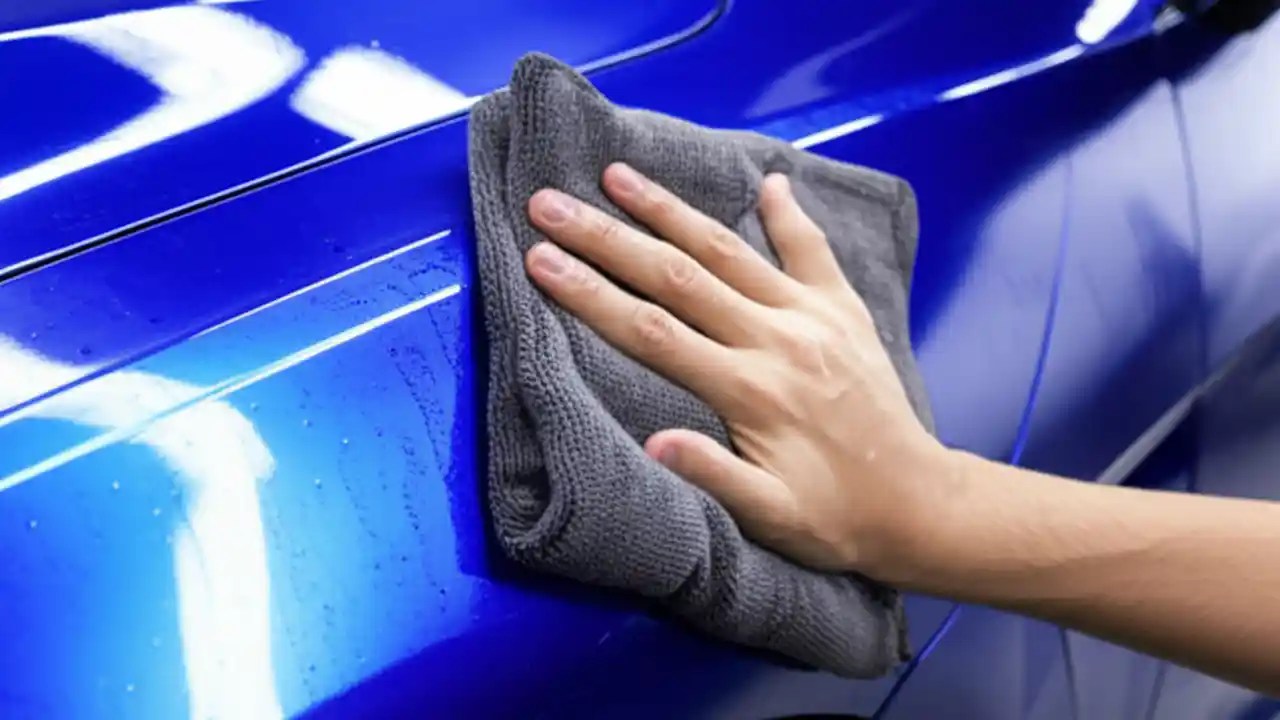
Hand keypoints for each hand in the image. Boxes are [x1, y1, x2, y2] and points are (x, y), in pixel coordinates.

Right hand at [523, 163, 948, 576]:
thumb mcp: (770, 518)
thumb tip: (654, 442)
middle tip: (550, 204)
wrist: (918, 503)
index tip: (540, 258)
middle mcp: (776, 340)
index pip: (651, 331)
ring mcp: (812, 318)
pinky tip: (768, 178)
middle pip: (676, 275)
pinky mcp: (844, 311)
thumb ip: (715, 476)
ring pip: (729, 250)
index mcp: (749, 391)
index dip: (591, 293)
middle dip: (607, 238)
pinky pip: (813, 251)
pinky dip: (790, 214)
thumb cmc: (834, 517)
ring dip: (669, 209)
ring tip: (618, 174)